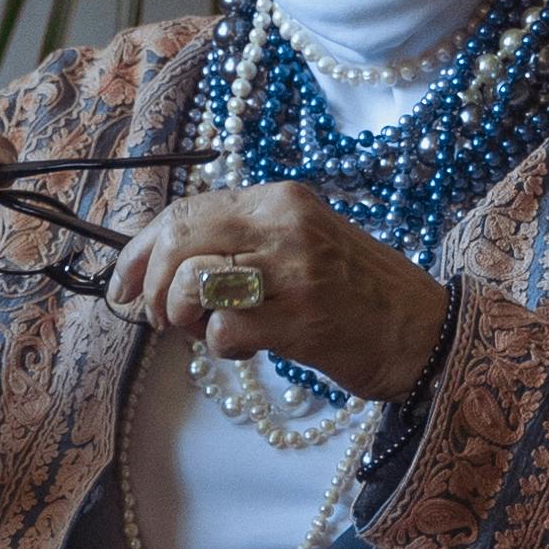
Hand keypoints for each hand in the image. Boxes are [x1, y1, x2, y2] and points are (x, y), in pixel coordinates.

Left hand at [115, 182, 453, 407]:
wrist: (426, 332)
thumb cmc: (357, 293)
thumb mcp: (301, 243)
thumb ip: (241, 242)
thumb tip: (159, 262)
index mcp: (282, 199)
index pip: (187, 210)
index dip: (141, 248)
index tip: (122, 281)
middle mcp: (286, 225)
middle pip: (180, 239)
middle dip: (150, 284)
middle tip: (158, 317)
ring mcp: (294, 272)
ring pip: (192, 282)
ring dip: (181, 316)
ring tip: (204, 331)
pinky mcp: (301, 322)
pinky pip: (223, 331)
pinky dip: (220, 347)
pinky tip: (247, 349)